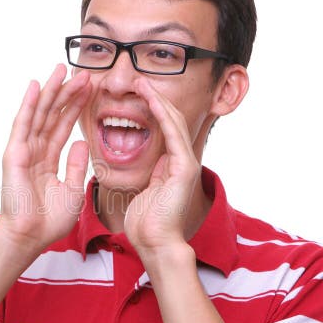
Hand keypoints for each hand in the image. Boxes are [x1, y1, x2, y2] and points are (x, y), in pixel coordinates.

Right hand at [0, 64, 91, 249]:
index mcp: (48, 160)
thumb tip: (81, 142)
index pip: (64, 126)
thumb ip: (76, 165)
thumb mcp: (73, 190)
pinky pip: (23, 124)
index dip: (77, 107)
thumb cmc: (48, 220)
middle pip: (53, 115)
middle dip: (68, 93)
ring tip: (62, 69)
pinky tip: (36, 85)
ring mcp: (24, 150)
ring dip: (51, 91)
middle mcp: (35, 151)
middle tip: (83, 73)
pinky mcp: (14, 153)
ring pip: (40, 114)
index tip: (91, 90)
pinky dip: (29, 104)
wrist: (29, 237)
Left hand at [124, 89, 200, 253]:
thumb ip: (151, 174)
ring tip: (143, 83)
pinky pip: (173, 135)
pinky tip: (151, 100)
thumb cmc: (146, 223)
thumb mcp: (146, 190)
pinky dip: (162, 116)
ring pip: (174, 122)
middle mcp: (182, 161)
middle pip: (172, 120)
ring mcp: (185, 163)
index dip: (152, 109)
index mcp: (172, 165)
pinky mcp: (184, 169)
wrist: (155, 243)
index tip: (136, 93)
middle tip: (139, 80)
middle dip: (155, 98)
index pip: (164, 129)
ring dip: (158, 100)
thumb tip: (151, 162)